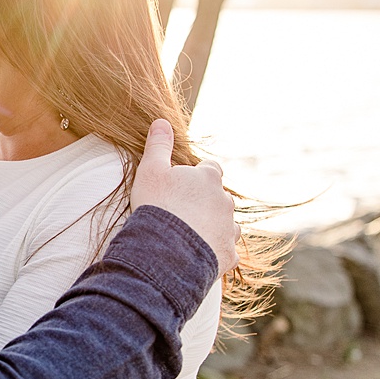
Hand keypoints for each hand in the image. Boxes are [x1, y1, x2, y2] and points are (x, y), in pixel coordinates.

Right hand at [132, 120, 238, 273]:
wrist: (164, 252)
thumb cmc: (156, 207)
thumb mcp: (150, 171)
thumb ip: (158, 146)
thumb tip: (161, 122)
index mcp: (208, 178)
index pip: (210, 169)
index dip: (196, 177)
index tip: (182, 186)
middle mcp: (225, 201)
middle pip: (219, 197)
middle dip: (205, 203)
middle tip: (180, 213)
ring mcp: (229, 229)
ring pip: (225, 224)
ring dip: (212, 227)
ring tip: (188, 237)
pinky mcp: (228, 255)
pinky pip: (224, 250)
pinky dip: (213, 251)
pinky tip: (196, 256)